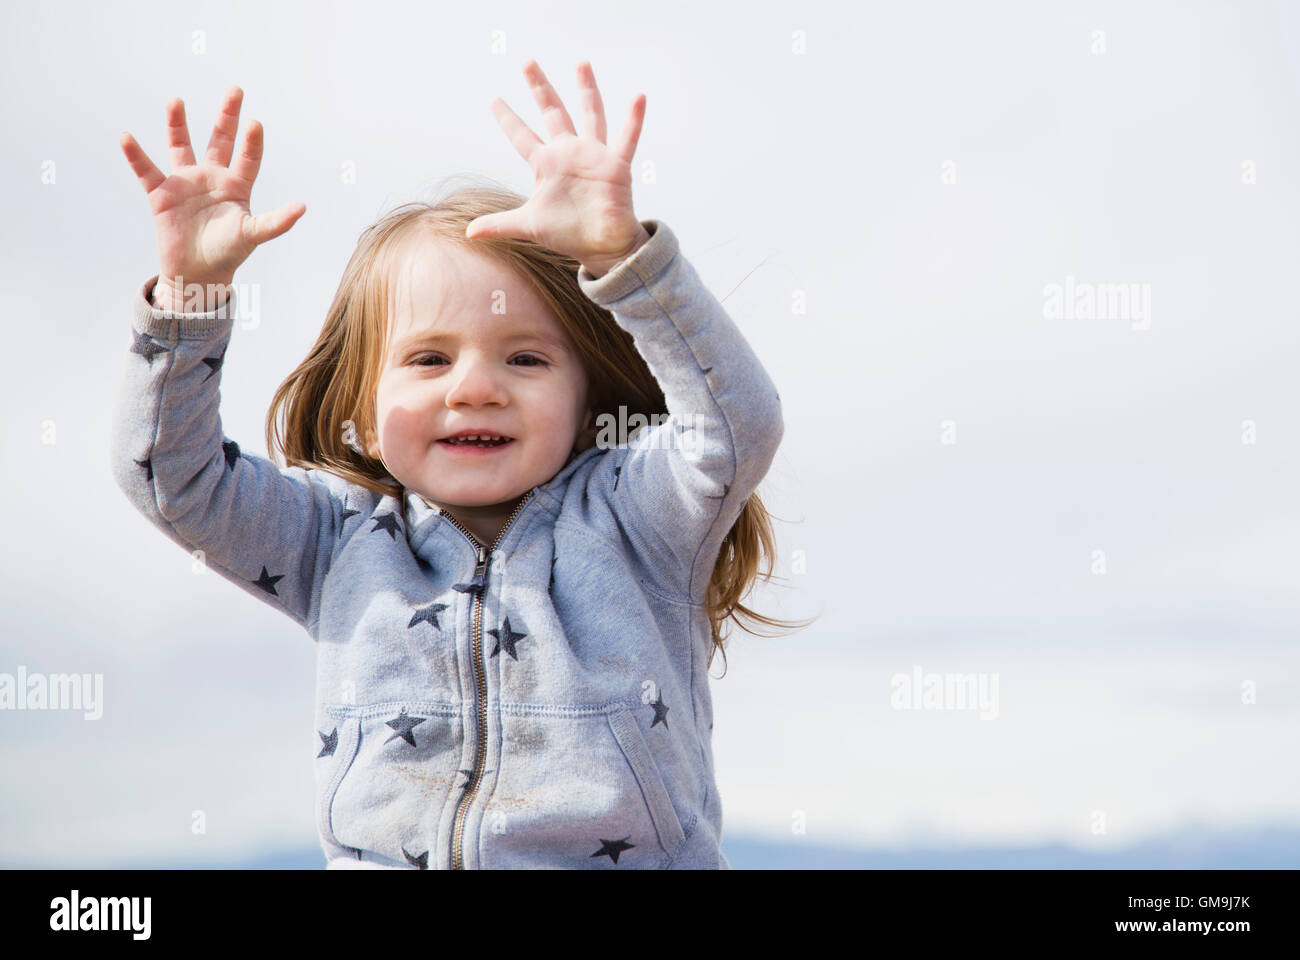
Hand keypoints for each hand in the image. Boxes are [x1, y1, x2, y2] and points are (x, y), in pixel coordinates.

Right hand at [119, 86, 304, 309]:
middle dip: (227, 117)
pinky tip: (126, 137)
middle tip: (236, 90)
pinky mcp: (161, 194)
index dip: (251, 142)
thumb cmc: (229, 253)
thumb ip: (276, 222)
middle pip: (220, 140)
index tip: (255, 123)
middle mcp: (212, 177)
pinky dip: (136, 155)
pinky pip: (146, 170)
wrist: (199, 273)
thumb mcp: (254, 235)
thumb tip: (302, 208)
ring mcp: (186, 183)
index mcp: (237, 186)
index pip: (248, 157)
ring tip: (176, 101)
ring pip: (181, 146)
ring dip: (178, 125)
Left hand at [465, 60, 650, 277]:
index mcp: (546, 164)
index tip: (493, 99)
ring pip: (590, 114)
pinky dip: (633, 119)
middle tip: (527, 62)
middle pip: (552, 112)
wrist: (600, 247)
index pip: (522, 136)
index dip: (507, 118)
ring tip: (580, 63)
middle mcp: (568, 153)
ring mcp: (593, 156)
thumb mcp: (528, 225)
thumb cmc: (568, 234)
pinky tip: (638, 97)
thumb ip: (499, 225)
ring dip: (586, 89)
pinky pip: (626, 138)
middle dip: (540, 87)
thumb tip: (468, 233)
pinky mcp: (615, 166)